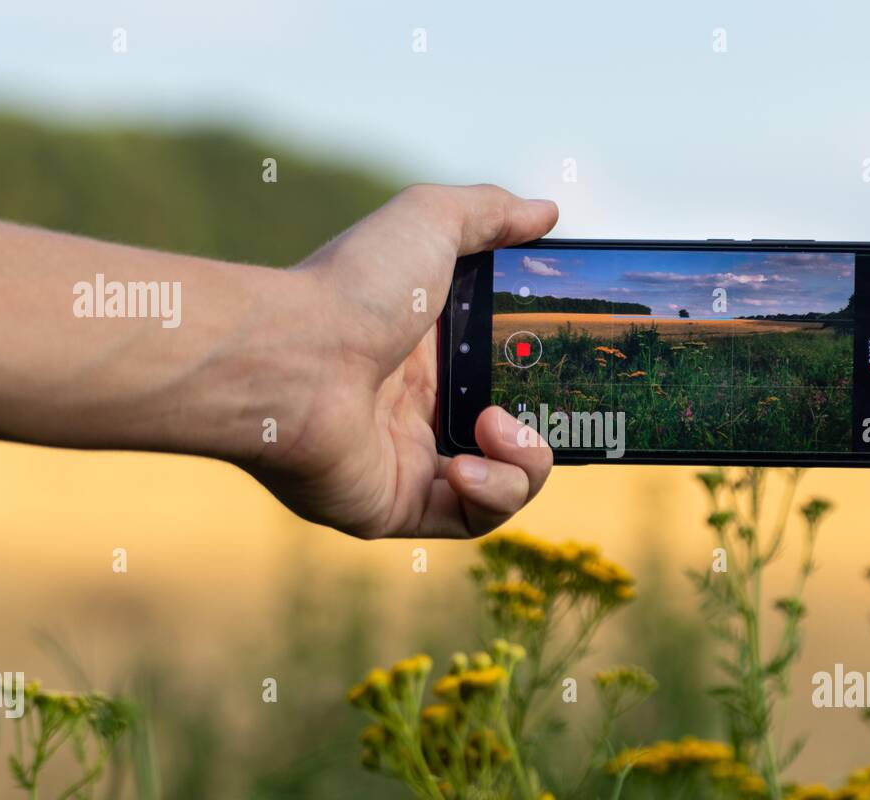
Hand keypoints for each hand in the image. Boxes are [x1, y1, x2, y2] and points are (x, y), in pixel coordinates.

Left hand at [243, 184, 558, 538]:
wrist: (292, 360)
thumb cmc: (353, 289)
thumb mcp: (431, 221)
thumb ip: (492, 214)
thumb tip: (547, 211)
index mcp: (430, 349)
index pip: (509, 368)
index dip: (548, 367)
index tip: (577, 357)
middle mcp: (421, 407)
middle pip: (518, 428)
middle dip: (550, 420)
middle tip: (562, 403)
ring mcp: (410, 459)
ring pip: (505, 481)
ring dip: (526, 459)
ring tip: (496, 425)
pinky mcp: (400, 506)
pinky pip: (473, 518)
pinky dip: (491, 494)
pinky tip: (467, 464)